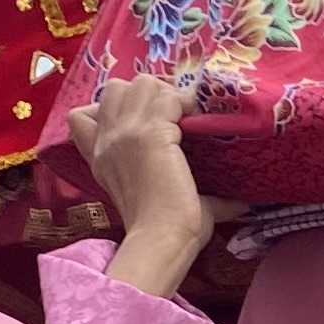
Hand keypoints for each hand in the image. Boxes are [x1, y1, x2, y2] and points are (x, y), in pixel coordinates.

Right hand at [64, 75, 242, 245]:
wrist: (161, 239)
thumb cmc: (165, 232)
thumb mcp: (164, 205)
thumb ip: (195, 194)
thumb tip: (240, 202)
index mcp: (101, 157)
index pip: (82, 115)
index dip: (115, 108)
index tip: (145, 120)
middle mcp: (106, 140)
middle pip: (116, 88)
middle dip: (147, 93)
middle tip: (174, 114)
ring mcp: (125, 133)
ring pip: (141, 84)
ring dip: (166, 93)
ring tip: (186, 114)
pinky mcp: (150, 133)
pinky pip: (168, 97)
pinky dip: (186, 102)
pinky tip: (198, 119)